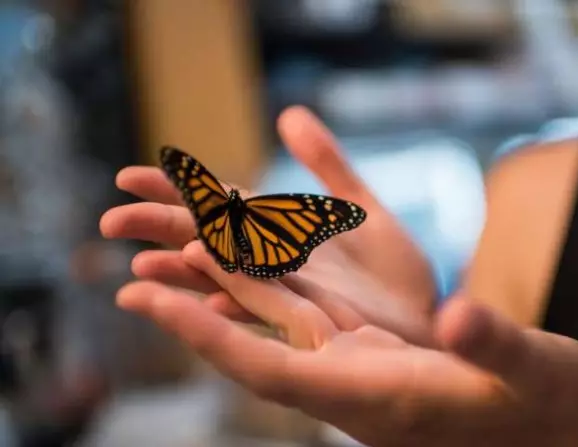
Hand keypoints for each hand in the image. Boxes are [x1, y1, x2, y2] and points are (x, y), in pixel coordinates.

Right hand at [100, 106, 436, 345]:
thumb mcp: (364, 207)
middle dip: (161, 229)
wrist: (426, 318)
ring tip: (140, 267)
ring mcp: (288, 293)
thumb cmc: (396, 272)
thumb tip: (289, 114)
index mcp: (285, 228)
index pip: (220, 201)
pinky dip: (232, 303)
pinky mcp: (306, 323)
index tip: (129, 175)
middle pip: (208, 237)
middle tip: (111, 220)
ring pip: (224, 278)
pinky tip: (202, 302)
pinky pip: (260, 311)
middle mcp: (277, 260)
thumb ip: (328, 165)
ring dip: (183, 273)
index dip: (176, 188)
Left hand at [115, 264, 577, 446]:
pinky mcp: (373, 353)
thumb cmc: (549, 410)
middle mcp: (355, 387)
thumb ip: (494, 344)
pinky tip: (250, 253)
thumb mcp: (537, 371)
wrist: (552, 433)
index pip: (273, 374)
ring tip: (179, 243)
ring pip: (277, 326)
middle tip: (135, 265)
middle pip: (256, 346)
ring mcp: (361, 370)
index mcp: (380, 398)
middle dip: (195, 309)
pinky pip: (307, 316)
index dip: (212, 339)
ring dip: (226, 289)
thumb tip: (458, 313)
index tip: (157, 300)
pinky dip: (272, 286)